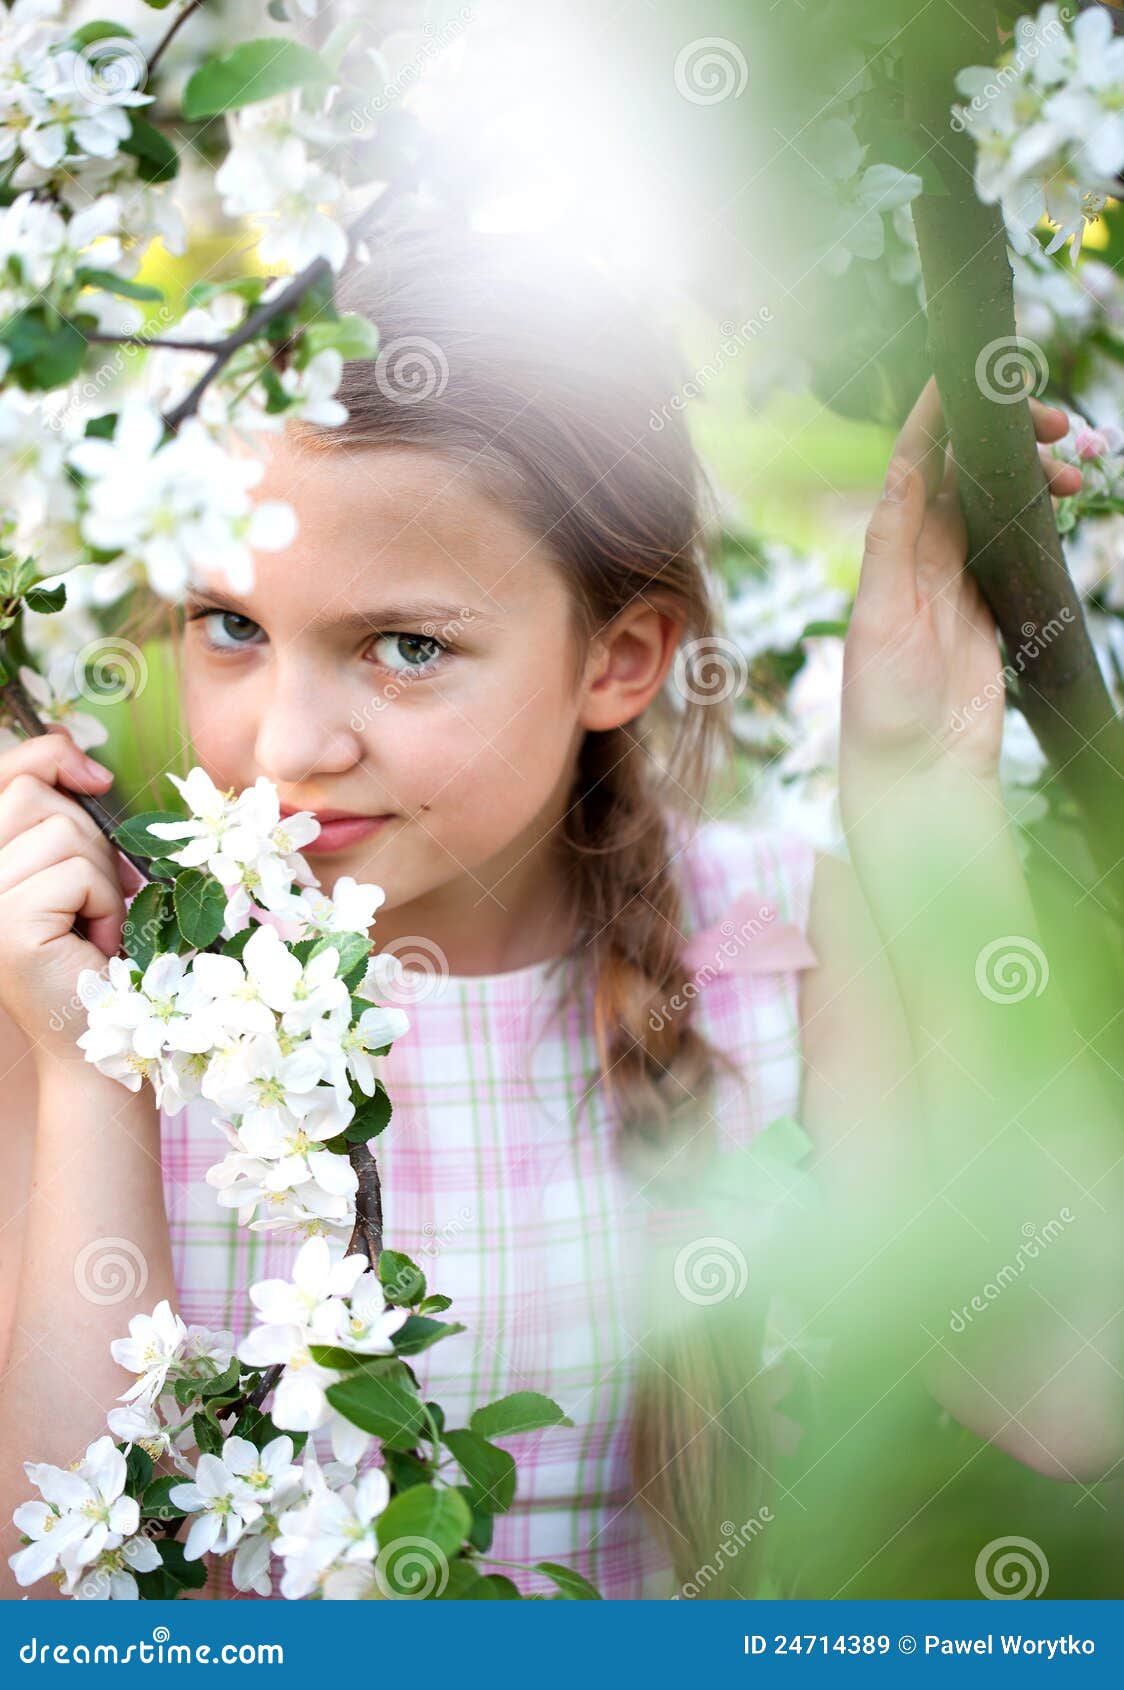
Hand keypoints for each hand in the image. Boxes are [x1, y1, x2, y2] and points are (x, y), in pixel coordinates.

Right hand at [0, 730, 142, 1062]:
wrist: (93, 1041)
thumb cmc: (91, 952)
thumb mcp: (74, 865)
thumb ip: (62, 811)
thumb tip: (78, 759)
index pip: (2, 772)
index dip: (46, 753)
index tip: (93, 776)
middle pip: (33, 794)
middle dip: (87, 838)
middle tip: (91, 898)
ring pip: (63, 833)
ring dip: (101, 877)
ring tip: (92, 924)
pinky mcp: (6, 923)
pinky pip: (78, 873)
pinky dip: (106, 904)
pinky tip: (96, 943)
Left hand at [839, 378, 1078, 815]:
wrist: (918, 772)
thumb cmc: (885, 705)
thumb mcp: (880, 619)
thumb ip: (893, 544)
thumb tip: (907, 468)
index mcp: (891, 552)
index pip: (916, 466)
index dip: (939, 416)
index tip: (964, 373)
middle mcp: (924, 558)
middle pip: (968, 474)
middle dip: (1008, 439)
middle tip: (1055, 422)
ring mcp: (961, 581)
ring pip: (1001, 504)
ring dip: (1034, 476)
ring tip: (1075, 467)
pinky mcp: (993, 609)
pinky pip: (1019, 545)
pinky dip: (1043, 516)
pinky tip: (1066, 500)